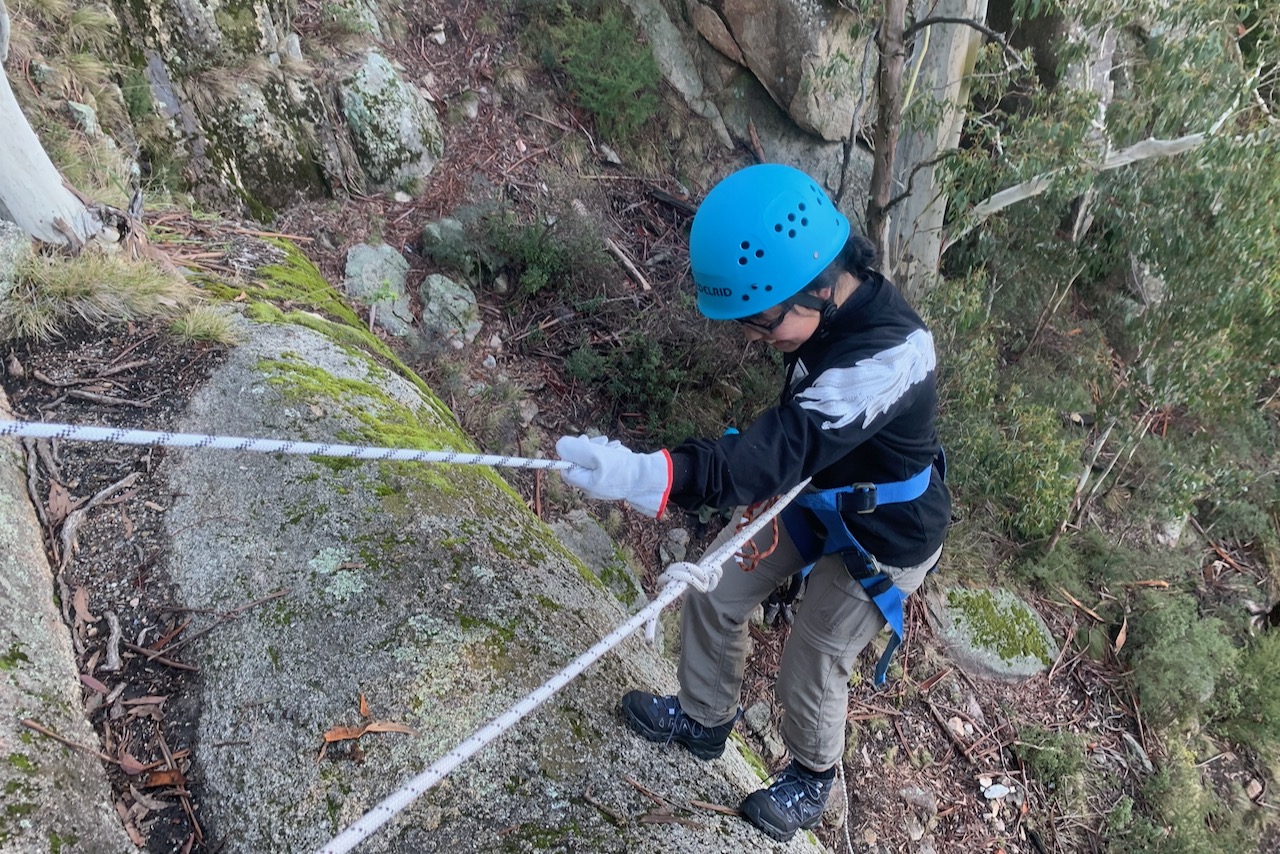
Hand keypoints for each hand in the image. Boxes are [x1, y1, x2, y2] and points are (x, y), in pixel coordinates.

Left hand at [556, 434, 671, 517]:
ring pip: (594, 460)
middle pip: (580, 462)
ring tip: (616, 446)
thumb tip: (559, 445)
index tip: (584, 441)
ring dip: (603, 448)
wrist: (648, 478)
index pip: (566, 468)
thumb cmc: (622, 468)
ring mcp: (602, 484)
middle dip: (590, 447)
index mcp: (584, 484)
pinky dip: (611, 454)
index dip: (572, 452)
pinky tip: (620, 451)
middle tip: (603, 439)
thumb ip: (574, 449)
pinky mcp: (612, 479)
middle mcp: (591, 487)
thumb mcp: (595, 454)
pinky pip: (605, 463)